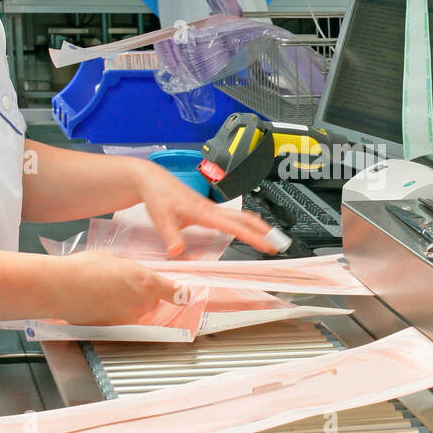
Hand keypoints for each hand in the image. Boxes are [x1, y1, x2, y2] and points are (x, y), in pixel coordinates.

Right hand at [52, 250, 178, 325]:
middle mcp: (142, 303)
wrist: (60, 286)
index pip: (177, 292)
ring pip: (136, 312)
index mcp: (147, 281)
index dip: (181, 294)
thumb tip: (125, 270)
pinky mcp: (113, 328)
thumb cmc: (84, 267)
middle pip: (153, 302)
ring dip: (127, 305)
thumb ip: (127, 267)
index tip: (184, 295)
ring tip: (105, 293)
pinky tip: (97, 303)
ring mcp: (128, 318)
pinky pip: (120, 320)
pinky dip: (112, 314)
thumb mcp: (112, 257)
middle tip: (122, 285)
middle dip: (143, 295)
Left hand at [135, 161, 284, 255]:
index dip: (254, 236)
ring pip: (240, 216)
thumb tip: (178, 252)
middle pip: (245, 218)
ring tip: (270, 237)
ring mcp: (210, 208)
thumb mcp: (161, 219)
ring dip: (257, 226)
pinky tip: (246, 228)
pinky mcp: (206, 209)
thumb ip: (171, 237)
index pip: (235, 226)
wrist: (153, 180)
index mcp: (205, 212)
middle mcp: (211, 209)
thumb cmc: (158, 196)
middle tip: (279, 242)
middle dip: (265, 230)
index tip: (267, 246)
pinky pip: (231, 216)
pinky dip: (244, 223)